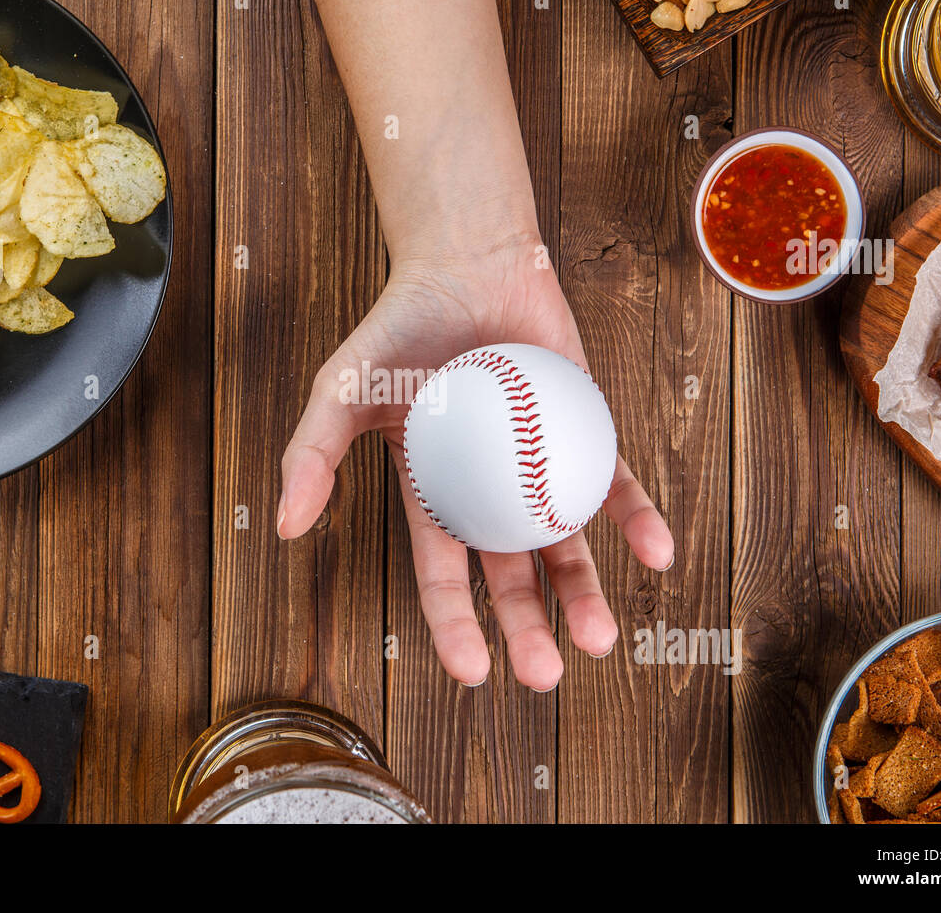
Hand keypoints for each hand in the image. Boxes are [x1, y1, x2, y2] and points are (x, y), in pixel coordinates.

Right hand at [277, 235, 673, 690]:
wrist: (467, 265)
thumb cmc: (400, 327)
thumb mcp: (341, 389)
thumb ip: (312, 453)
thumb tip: (285, 526)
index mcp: (434, 495)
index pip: (444, 574)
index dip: (456, 627)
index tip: (476, 672)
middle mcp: (489, 491)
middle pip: (511, 574)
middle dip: (528, 630)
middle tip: (546, 675)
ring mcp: (540, 465)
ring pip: (566, 543)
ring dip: (586, 593)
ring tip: (601, 638)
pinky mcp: (585, 433)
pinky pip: (616, 484)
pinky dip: (637, 518)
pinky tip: (656, 552)